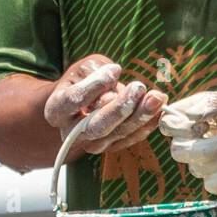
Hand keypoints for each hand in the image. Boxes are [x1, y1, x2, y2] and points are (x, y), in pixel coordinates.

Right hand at [44, 54, 166, 154]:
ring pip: (117, 134)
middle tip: (139, 88)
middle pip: (97, 125)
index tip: (115, 70)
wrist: (80, 104)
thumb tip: (114, 87)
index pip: (72, 101)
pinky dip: (147, 124)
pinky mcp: (111, 146)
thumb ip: (96, 73)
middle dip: (120, 107)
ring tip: (157, 97)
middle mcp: (72, 132)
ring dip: (140, 116)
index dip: (93, 86)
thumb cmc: (82, 81)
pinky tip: (159, 109)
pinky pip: (131, 138)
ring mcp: (92, 143)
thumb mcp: (84, 69)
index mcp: (57, 110)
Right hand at [159, 87, 216, 195]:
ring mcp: (208, 160)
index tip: (202, 124)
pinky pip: (212, 185)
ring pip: (195, 169)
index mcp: (197, 115)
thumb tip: (187, 115)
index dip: (178, 127)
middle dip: (204, 149)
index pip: (168, 123)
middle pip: (177, 151)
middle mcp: (198, 138)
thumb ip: (212, 103)